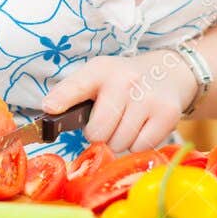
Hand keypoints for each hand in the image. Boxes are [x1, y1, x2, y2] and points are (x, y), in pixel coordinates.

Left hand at [36, 51, 197, 152]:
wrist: (168, 72)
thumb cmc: (122, 81)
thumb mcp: (96, 77)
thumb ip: (71, 95)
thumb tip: (48, 112)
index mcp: (101, 70)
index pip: (77, 85)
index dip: (61, 99)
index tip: (50, 108)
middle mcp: (125, 81)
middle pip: (98, 132)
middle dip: (98, 134)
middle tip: (107, 122)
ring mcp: (148, 98)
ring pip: (119, 144)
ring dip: (118, 140)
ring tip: (126, 122)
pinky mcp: (167, 114)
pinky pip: (140, 148)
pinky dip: (137, 144)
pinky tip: (142, 126)